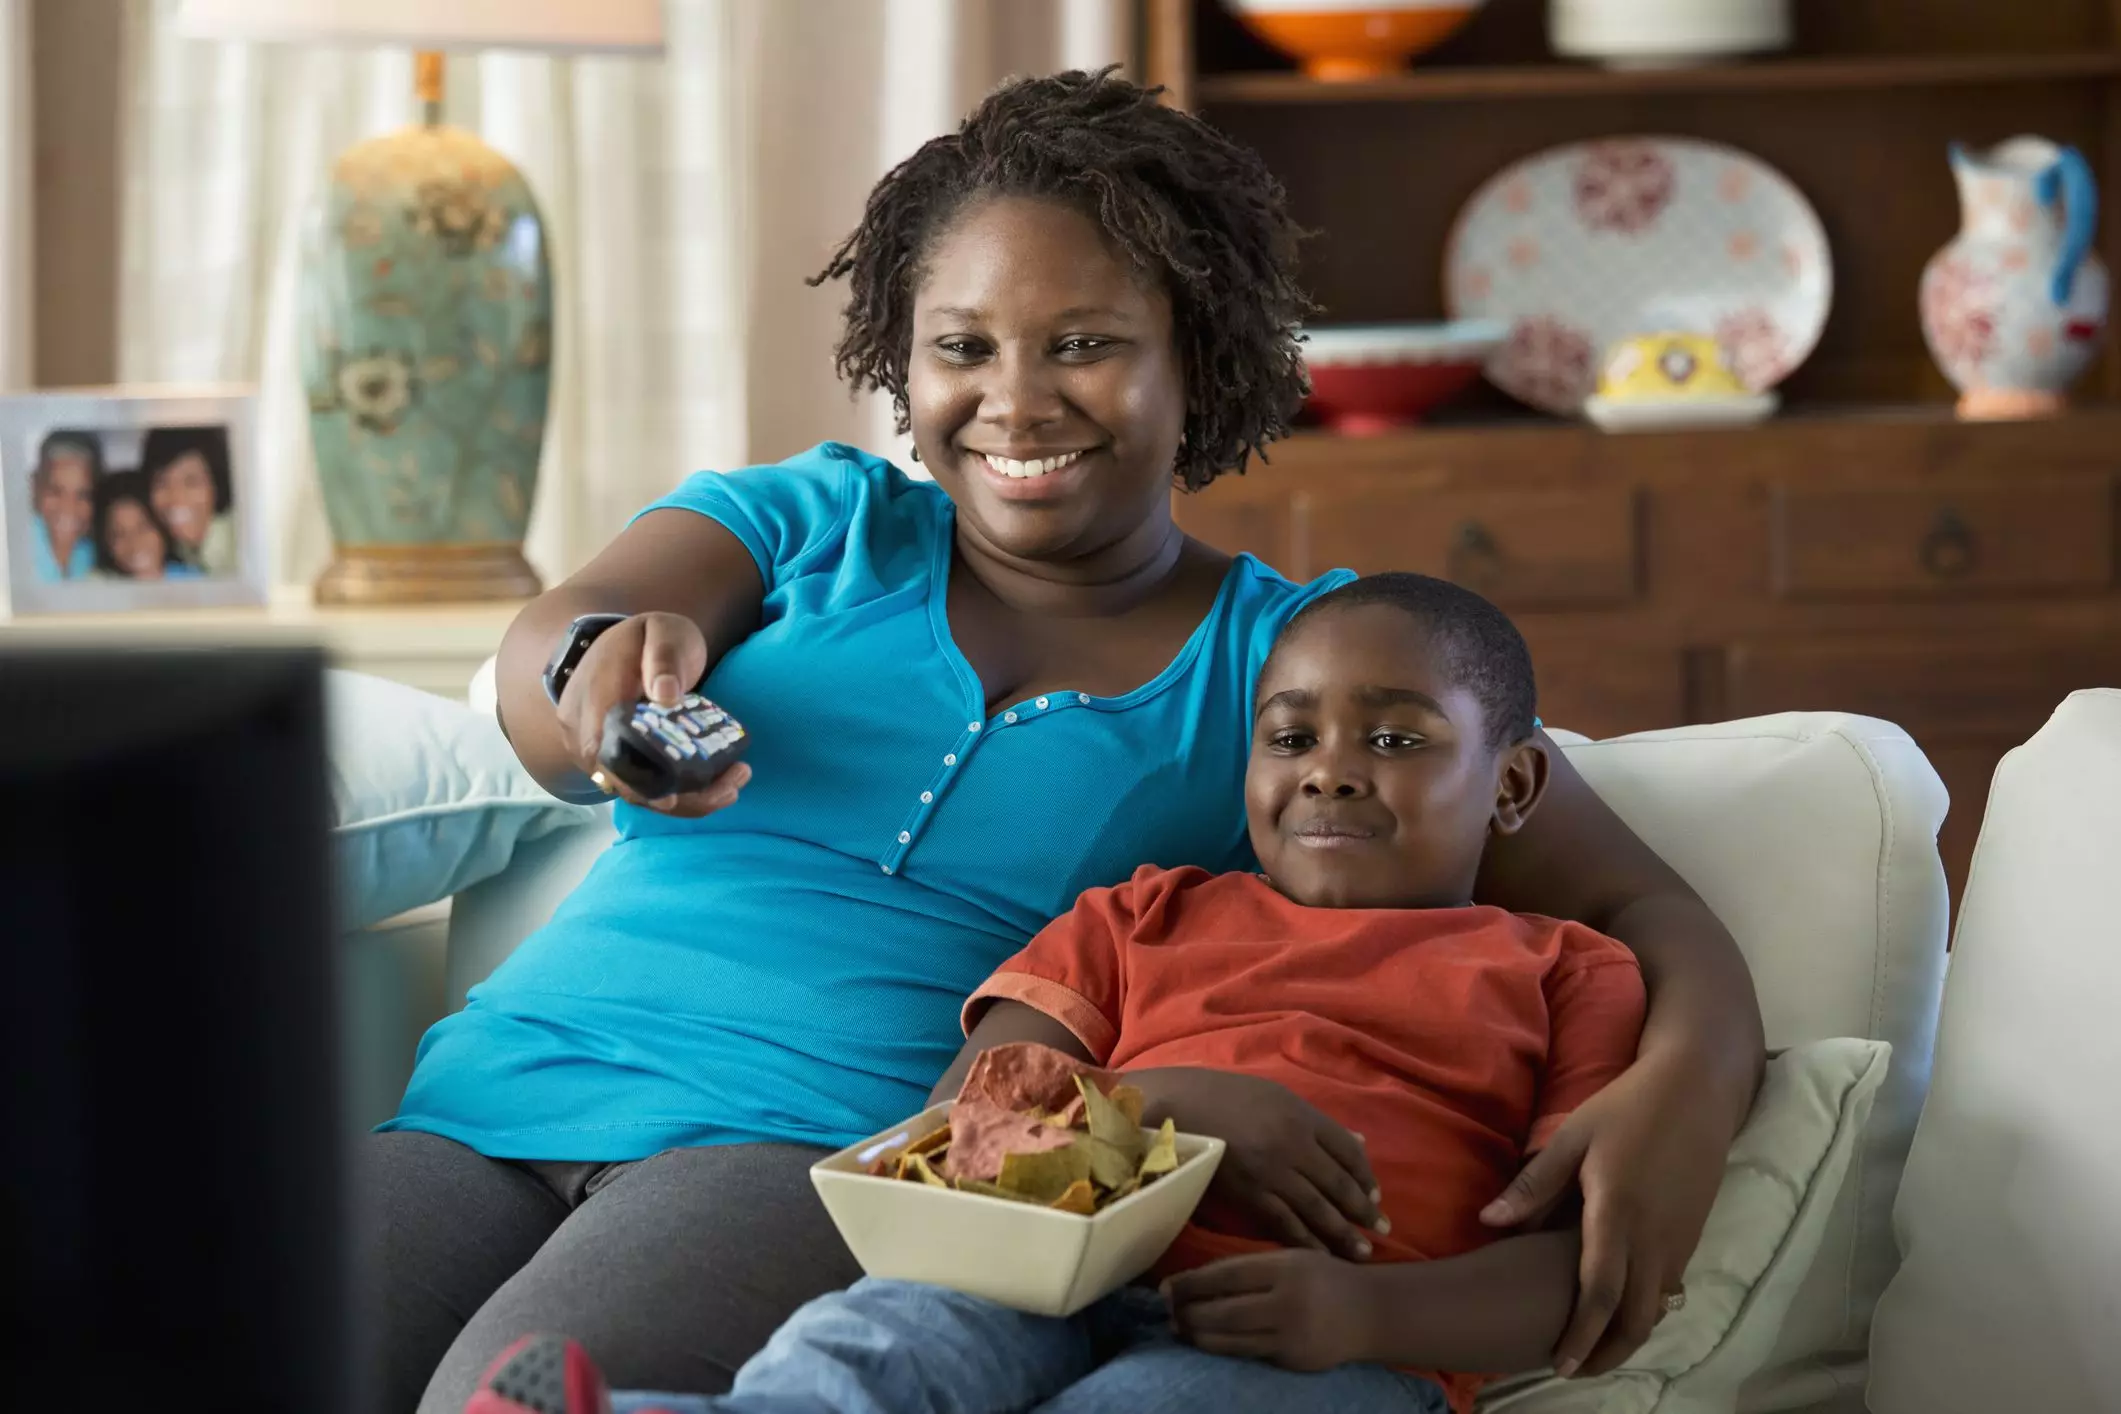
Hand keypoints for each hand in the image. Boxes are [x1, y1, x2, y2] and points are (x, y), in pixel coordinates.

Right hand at [558, 611, 750, 816]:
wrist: (619, 648)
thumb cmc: (645, 638)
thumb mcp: (660, 632)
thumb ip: (663, 658)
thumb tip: (666, 694)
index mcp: (595, 698)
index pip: (602, 749)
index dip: (631, 780)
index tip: (669, 798)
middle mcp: (587, 732)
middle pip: (623, 782)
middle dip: (677, 797)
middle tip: (732, 787)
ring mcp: (599, 751)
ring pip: (636, 792)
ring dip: (685, 801)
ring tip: (733, 787)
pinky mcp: (618, 761)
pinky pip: (644, 788)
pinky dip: (680, 795)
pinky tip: (719, 788)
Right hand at [1129, 1068, 1383, 1259]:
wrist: (1175, 1108)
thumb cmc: (1225, 1097)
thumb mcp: (1276, 1096)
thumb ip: (1317, 1122)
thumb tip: (1359, 1140)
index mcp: (1302, 1116)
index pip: (1349, 1150)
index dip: (1366, 1176)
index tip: (1375, 1195)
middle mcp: (1294, 1145)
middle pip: (1339, 1184)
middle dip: (1364, 1211)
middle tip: (1383, 1231)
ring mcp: (1272, 1174)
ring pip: (1318, 1210)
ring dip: (1344, 1234)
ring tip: (1362, 1253)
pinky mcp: (1249, 1196)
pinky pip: (1286, 1225)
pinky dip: (1307, 1243)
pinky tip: (1321, 1256)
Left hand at [1165, 1249, 1369, 1371]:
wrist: (1372, 1313)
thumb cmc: (1325, 1278)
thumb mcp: (1292, 1259)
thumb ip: (1250, 1267)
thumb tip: (1197, 1280)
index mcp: (1285, 1268)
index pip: (1225, 1276)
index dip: (1190, 1283)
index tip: (1165, 1287)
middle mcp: (1287, 1303)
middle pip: (1222, 1313)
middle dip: (1188, 1313)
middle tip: (1166, 1310)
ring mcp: (1291, 1337)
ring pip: (1230, 1340)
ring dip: (1198, 1336)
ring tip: (1178, 1328)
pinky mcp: (1293, 1362)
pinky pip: (1248, 1354)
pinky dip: (1223, 1348)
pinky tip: (1207, 1342)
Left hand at [1480, 1055, 1730, 1376]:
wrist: (1697, 1091)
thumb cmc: (1626, 1108)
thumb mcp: (1572, 1138)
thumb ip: (1533, 1185)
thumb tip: (1489, 1221)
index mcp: (1617, 1213)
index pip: (1599, 1294)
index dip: (1580, 1336)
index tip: (1560, 1366)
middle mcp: (1654, 1237)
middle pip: (1635, 1320)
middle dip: (1606, 1354)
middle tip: (1574, 1370)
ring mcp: (1679, 1239)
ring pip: (1656, 1308)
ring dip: (1628, 1336)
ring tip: (1594, 1349)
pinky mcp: (1693, 1234)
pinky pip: (1668, 1287)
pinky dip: (1646, 1308)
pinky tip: (1623, 1310)